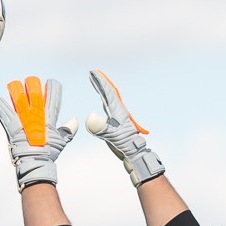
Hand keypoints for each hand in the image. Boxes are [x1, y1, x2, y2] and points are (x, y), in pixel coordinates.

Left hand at [0, 76, 75, 190]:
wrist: (35, 165)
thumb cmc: (48, 155)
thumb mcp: (60, 142)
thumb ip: (67, 130)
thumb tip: (74, 120)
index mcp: (49, 119)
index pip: (53, 98)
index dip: (53, 88)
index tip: (51, 82)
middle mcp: (36, 116)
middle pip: (35, 93)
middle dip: (33, 85)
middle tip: (30, 81)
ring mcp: (24, 120)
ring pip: (19, 97)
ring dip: (15, 90)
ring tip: (14, 86)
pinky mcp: (12, 126)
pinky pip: (3, 111)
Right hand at [87, 70, 163, 186]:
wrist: (135, 153)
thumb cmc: (125, 145)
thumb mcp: (111, 135)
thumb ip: (100, 127)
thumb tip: (90, 116)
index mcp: (119, 110)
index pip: (108, 92)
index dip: (100, 82)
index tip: (93, 72)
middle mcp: (120, 110)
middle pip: (110, 91)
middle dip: (102, 81)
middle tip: (93, 72)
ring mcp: (119, 115)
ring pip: (110, 97)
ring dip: (103, 88)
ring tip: (97, 81)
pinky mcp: (117, 122)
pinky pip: (109, 105)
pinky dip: (104, 98)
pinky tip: (102, 100)